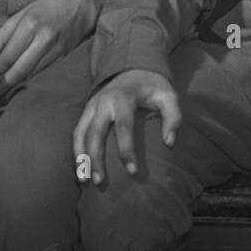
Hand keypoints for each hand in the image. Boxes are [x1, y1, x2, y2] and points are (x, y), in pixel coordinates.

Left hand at [0, 0, 97, 91]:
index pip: (9, 54)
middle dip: (3, 84)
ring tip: (0, 92)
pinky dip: (27, 78)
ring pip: (31, 74)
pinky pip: (40, 72)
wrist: (80, 7)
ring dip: (14, 85)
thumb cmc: (46, 9)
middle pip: (20, 69)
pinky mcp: (62, 58)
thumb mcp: (21, 14)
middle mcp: (44, 39)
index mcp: (31, 25)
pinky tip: (18, 82)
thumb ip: (2, 36)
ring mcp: (55, 50)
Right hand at [71, 69, 180, 184]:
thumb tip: (169, 143)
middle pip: (95, 133)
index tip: (132, 171)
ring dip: (79, 157)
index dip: (126, 150)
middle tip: (100, 182)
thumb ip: (173, 117)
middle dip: (95, 158)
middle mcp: (103, 102)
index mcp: (124, 98)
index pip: (123, 128)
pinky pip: (77, 132)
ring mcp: (92, 105)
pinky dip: (76, 150)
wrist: (134, 67)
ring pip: (79, 133)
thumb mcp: (168, 96)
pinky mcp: (87, 110)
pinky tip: (80, 168)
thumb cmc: (153, 87)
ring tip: (83, 181)